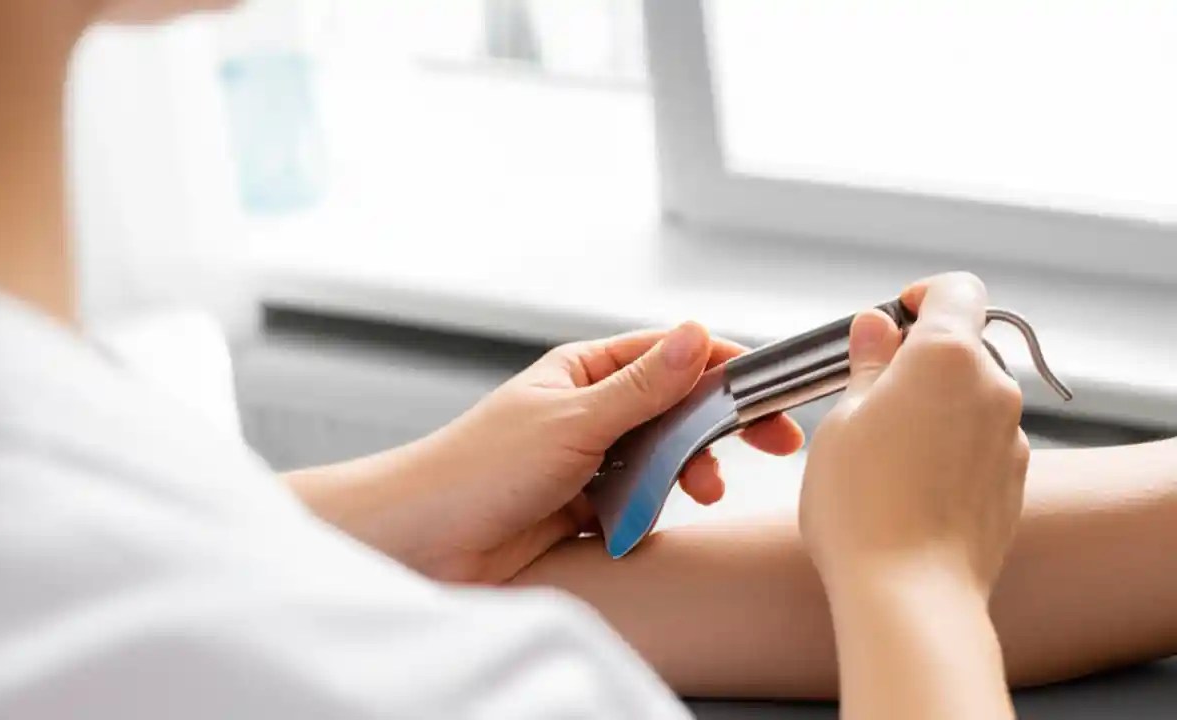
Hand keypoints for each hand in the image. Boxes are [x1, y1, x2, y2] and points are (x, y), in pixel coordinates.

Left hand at [290, 322, 803, 582]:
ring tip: (698, 491)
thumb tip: (698, 335)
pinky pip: (638, 501)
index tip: (769, 391)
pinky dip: (649, 509)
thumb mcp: (574, 422)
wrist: (424, 543)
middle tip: (774, 445)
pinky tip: (642, 520)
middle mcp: (590, 410)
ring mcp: (588, 459)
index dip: (725, 369)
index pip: (671, 355)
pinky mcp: (583, 506)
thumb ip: (644, 388)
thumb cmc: (480, 469)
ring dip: (685, 473)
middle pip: (676, 408)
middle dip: (721, 426)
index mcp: (585, 371)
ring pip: (663, 458)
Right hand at [801, 272, 1030, 598]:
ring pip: (969, 398)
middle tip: (866, 394)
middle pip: (961, 346)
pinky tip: (907, 485)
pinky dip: (948, 447)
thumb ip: (869, 364)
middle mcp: (992, 389)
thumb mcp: (843, 419)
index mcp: (948, 357)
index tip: (890, 319)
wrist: (908, 595)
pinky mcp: (1012, 481)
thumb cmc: (862, 506)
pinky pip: (978, 442)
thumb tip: (876, 328)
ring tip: (880, 451)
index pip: (957, 290)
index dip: (922, 296)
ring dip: (932, 407)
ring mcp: (1010, 437)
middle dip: (917, 359)